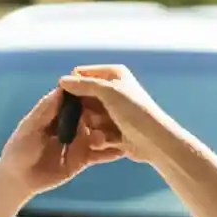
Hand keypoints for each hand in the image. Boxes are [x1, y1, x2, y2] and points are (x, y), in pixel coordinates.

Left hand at [0, 87, 124, 196]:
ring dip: (112, 132)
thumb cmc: (19, 149)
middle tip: (123, 110)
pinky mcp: (84, 158)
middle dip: (107, 113)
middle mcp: (72, 123)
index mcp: (58, 111)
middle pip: (93, 114)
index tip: (106, 88)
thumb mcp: (30, 128)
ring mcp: (79, 140)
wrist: (19, 178)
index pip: (77, 98)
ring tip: (127, 131)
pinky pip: (100, 154)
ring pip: (100, 133)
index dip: (91, 93)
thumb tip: (62, 87)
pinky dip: (111, 151)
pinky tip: (124, 150)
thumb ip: (46, 110)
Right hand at [57, 65, 176, 163]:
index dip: (73, 86)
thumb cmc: (135, 112)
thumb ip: (84, 85)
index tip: (67, 100)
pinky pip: (95, 131)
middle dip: (83, 112)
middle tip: (90, 119)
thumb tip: (62, 81)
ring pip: (87, 117)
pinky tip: (109, 142)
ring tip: (104, 133)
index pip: (81, 74)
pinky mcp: (113, 129)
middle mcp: (113, 90)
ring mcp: (112, 110)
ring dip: (93, 127)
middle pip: (82, 98)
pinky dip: (99, 138)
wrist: (155, 141)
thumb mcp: (109, 92)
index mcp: (114, 74)